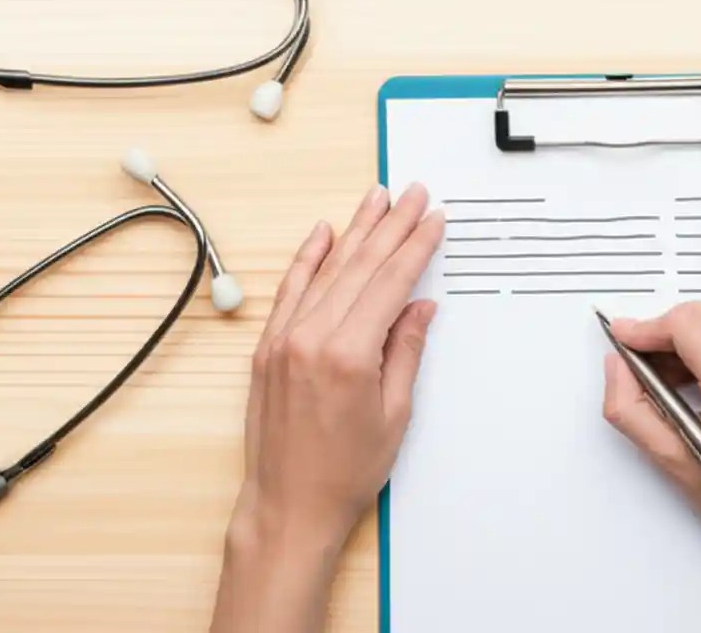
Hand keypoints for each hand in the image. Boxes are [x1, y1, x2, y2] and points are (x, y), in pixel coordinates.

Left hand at [211, 183, 443, 632]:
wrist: (289, 506)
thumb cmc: (343, 471)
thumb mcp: (394, 413)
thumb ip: (405, 351)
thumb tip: (420, 307)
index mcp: (348, 354)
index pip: (389, 283)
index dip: (416, 247)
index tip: (433, 220)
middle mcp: (310, 337)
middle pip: (360, 266)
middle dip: (392, 226)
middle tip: (414, 195)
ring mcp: (284, 340)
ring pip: (326, 270)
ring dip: (355, 231)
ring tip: (377, 199)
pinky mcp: (267, 348)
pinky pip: (290, 290)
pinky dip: (307, 259)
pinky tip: (323, 233)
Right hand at [603, 302, 700, 631]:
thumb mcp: (676, 465)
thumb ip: (633, 411)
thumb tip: (617, 367)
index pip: (688, 326)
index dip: (646, 328)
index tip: (622, 341)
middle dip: (661, 334)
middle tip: (635, 365)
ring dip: (682, 344)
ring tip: (660, 385)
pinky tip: (689, 387)